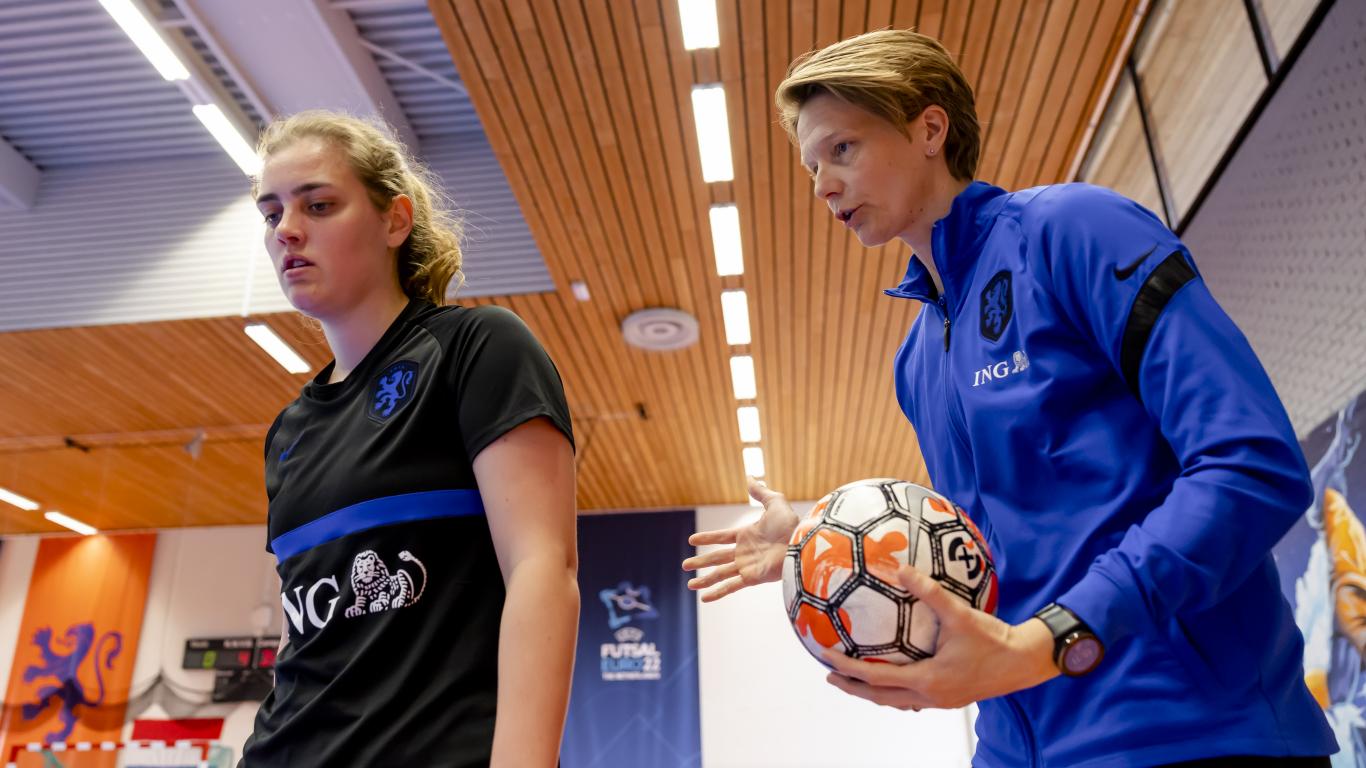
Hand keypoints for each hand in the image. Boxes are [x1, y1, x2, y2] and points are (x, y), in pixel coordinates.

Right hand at [682, 477, 799, 601]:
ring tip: (689, 584)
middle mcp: (745, 552)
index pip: (722, 537)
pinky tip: (703, 599)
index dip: (707, 538)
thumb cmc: (791, 525)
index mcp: (747, 535)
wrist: (802, 545)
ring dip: (704, 579)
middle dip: (701, 562)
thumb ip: (761, 492)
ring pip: (720, 574)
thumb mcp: (775, 503)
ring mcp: (747, 566)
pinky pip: (730, 587)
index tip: (692, 540)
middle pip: (717, 558)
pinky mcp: (752, 578)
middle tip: (684, 565)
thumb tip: (750, 477)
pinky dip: (717, 593)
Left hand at [823, 566, 1058, 709]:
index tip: (826, 658)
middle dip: (853, 687)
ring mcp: (940, 701)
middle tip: (830, 673)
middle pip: (880, 698)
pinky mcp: (950, 698)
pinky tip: (892, 676)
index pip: (876, 679)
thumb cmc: (994, 639)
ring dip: (872, 691)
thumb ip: (929, 591)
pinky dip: (894, 690)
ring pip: (896, 702)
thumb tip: (900, 568)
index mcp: (928, 680)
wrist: (1025, 662)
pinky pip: (912, 698)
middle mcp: (930, 696)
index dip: (848, 668)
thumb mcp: (960, 613)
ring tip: (854, 677)